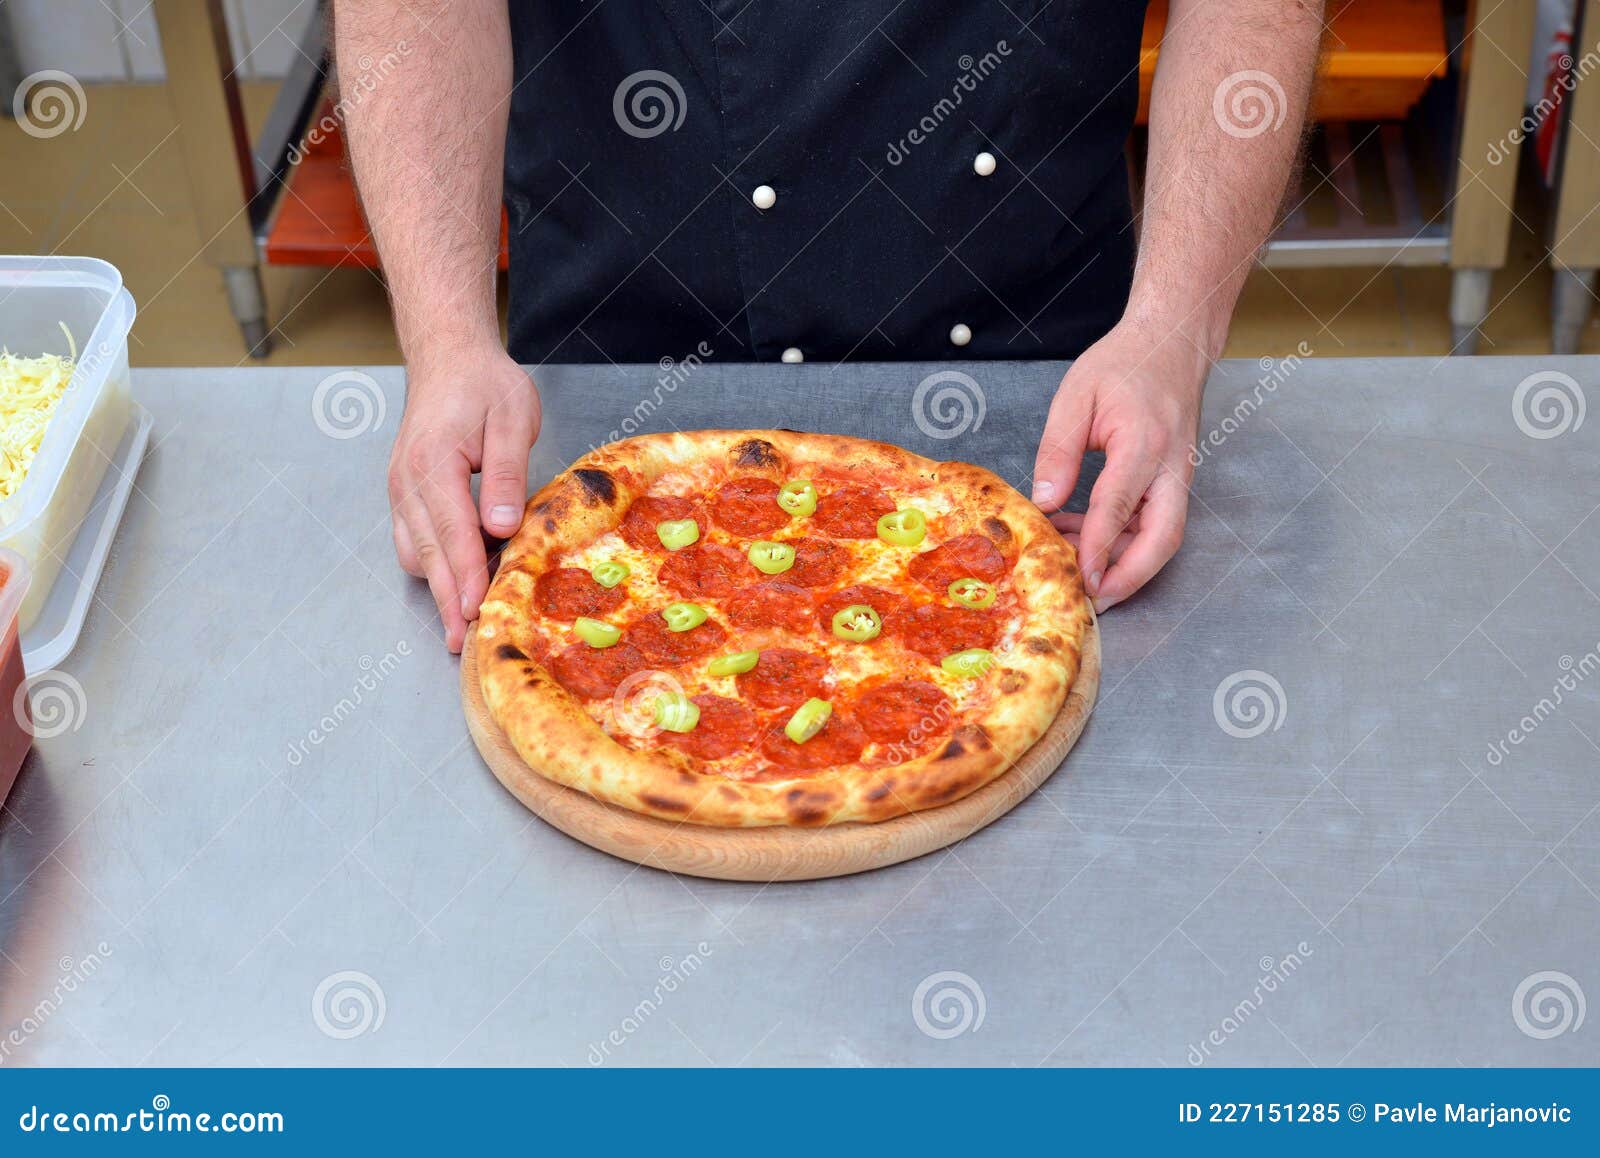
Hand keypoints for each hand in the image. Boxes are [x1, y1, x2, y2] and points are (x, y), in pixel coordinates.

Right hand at [387, 346, 540, 651]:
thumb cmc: (485, 384)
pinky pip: (411, 540)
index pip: (452, 533)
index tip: (476, 612)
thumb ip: (504, 474)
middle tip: (462, 641)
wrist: (448, 356)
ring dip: (438, 586)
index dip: (466, 577)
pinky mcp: (404, 493)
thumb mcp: (511, 419)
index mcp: (433, 463)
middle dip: (446, 600)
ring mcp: (400, 489)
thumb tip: (501, 527)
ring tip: (463, 619)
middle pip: (427, 554)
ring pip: (414, 552)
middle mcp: (407, 481)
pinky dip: (432, 563)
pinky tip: (459, 577)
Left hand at [1030, 317, 1207, 613]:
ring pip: (1163, 537)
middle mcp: (1171, 467)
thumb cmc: (1124, 364)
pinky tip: (1083, 537)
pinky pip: (1155, 523)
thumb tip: (1044, 503)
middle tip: (1095, 601)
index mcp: (1144, 442)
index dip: (1098, 547)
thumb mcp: (1076, 396)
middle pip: (1163, 539)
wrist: (1173, 343)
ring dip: (1123, 562)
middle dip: (1131, 578)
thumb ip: (1058, 451)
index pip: (1118, 507)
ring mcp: (1179, 477)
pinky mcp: (1175, 481)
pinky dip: (1123, 540)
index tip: (1079, 577)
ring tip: (1073, 565)